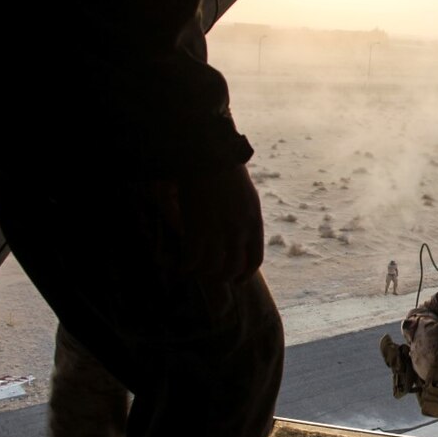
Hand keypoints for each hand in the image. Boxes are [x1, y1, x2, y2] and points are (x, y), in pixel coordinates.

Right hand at [153, 165, 264, 281]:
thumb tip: (241, 236)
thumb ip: (247, 219)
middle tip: (212, 277)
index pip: (255, 259)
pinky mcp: (197, 228)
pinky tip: (183, 267)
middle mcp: (239, 231)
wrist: (210, 156)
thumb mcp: (248, 197)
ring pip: (213, 267)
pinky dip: (187, 267)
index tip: (237, 279)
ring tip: (195, 272)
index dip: (245, 274)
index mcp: (254, 222)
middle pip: (233, 268)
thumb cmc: (227, 172)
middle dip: (222, 277)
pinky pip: (193, 258)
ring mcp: (218, 231)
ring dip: (203, 274)